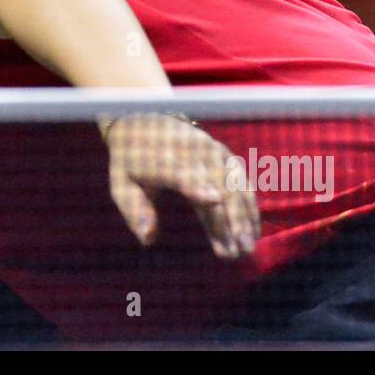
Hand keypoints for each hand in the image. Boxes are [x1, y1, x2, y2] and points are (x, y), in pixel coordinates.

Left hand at [100, 111, 259, 258]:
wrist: (144, 123)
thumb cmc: (131, 162)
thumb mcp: (121, 185)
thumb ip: (135, 211)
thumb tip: (148, 239)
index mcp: (163, 157)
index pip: (181, 172)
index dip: (196, 185)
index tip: (213, 201)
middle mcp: (191, 150)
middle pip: (217, 181)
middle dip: (231, 216)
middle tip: (239, 251)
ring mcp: (211, 149)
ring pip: (235, 182)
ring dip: (245, 214)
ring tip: (248, 247)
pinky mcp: (223, 153)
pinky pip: (241, 178)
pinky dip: (250, 204)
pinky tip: (253, 229)